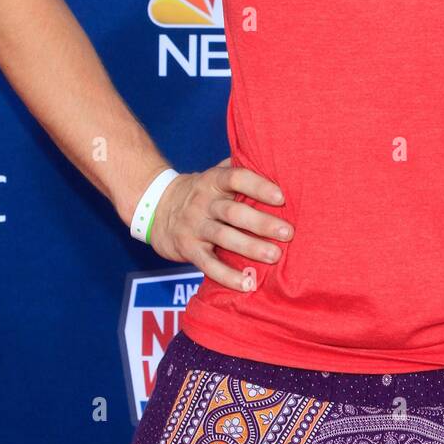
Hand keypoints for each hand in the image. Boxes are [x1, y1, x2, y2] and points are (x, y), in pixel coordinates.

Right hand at [149, 156, 292, 290]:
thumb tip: (276, 159)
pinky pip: (208, 265)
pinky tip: (247, 284)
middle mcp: (203, 203)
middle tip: (287, 232)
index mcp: (213, 181)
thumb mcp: (214, 175)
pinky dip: (227, 276)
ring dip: (250, 247)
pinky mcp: (188, 249)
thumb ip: (239, 169)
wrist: (156, 208)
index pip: (236, 178)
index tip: (281, 197)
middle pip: (233, 212)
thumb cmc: (200, 192)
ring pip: (223, 237)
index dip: (258, 186)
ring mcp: (194, 227)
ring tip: (274, 256)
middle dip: (261, 223)